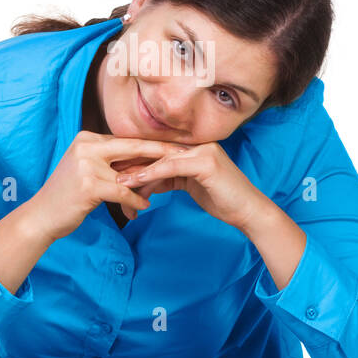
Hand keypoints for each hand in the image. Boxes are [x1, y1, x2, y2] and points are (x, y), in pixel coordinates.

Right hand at [28, 132, 186, 240]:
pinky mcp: (89, 185)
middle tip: (187, 155)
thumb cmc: (68, 195)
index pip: (127, 139)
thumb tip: (143, 160)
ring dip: (151, 181)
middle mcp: (87, 146)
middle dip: (162, 152)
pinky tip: (144, 206)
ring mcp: (87, 164)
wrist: (42, 215)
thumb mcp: (88, 170)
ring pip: (131, 171)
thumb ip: (111, 162)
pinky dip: (135, 200)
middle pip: (133, 147)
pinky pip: (122, 191)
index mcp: (88, 139)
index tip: (177, 144)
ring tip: (170, 184)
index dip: (153, 143)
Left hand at [116, 141, 269, 232]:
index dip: (137, 160)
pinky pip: (170, 167)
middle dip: (132, 163)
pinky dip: (150, 174)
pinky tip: (134, 182)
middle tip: (108, 173)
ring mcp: (203, 151)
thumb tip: (145, 182)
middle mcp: (199, 145)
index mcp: (195, 149)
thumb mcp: (191, 187)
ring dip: (137, 170)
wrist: (249, 212)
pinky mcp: (205, 162)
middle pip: (157, 152)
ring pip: (161, 159)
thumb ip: (170, 179)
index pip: (160, 152)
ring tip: (117, 182)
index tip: (115, 169)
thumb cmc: (223, 201)